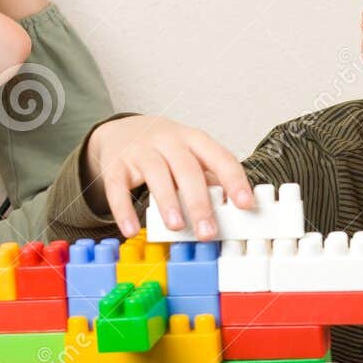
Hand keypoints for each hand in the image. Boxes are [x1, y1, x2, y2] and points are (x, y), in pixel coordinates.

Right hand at [84, 115, 253, 238]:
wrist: (122, 131)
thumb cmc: (166, 150)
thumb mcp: (191, 156)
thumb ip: (210, 179)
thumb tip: (232, 211)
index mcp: (195, 140)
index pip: (220, 158)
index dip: (234, 181)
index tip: (246, 204)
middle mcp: (169, 141)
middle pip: (187, 169)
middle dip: (199, 202)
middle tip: (207, 231)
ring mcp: (141, 151)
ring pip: (156, 175)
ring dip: (168, 202)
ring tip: (177, 226)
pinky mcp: (116, 165)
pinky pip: (118, 188)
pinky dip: (124, 210)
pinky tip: (131, 229)